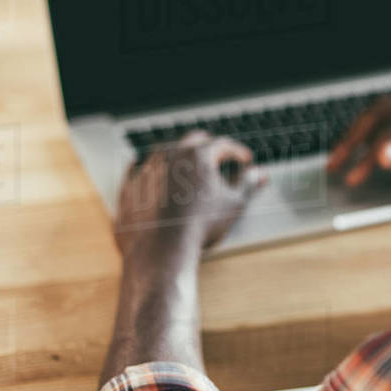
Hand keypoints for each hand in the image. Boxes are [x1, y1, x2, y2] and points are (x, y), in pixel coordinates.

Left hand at [114, 131, 266, 257]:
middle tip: (216, 153)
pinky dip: (145, 169)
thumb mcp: (234, 204)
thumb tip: (260, 174)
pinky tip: (147, 171)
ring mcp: (147, 170)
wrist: (161, 250)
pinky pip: (136, 171)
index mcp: (198, 155)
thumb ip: (249, 184)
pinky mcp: (130, 187)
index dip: (237, 151)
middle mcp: (170, 156)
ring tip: (185, 162)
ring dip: (177, 155)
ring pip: (163, 152)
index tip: (244, 159)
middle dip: (207, 145)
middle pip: (192, 140)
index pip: (222, 144)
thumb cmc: (200, 226)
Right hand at [327, 88, 390, 187]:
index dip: (368, 155)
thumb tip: (383, 155)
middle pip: (379, 112)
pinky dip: (379, 132)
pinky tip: (372, 146)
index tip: (352, 177)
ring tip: (343, 155)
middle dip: (353, 138)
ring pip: (386, 112)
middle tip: (334, 163)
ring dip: (362, 132)